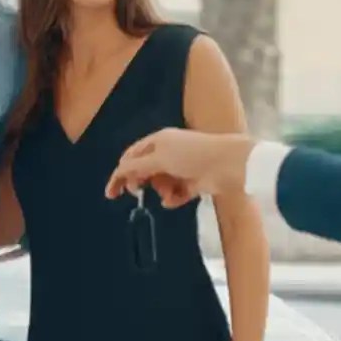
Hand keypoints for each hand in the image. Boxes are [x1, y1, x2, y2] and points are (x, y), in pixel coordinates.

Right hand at [104, 128, 255, 207]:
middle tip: (138, 192)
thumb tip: (119, 171)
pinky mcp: (193, 183)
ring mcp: (181, 168)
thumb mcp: (159, 158)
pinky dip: (174, 198)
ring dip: (160, 191)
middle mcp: (168, 153)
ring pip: (160, 184)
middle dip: (141, 182)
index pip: (132, 156)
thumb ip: (136, 166)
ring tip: (169, 194)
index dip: (120, 173)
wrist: (228, 164)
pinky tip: (175, 200)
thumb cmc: (192, 155)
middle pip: (145, 171)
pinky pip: (176, 193)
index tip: (111, 193)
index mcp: (158, 141)